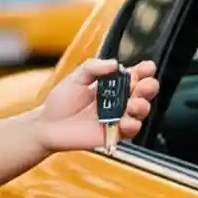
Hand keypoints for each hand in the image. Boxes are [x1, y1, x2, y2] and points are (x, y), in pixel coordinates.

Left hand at [36, 58, 158, 152]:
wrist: (48, 126)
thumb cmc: (62, 101)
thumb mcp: (76, 78)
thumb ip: (93, 67)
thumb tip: (115, 64)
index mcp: (113, 83)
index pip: (135, 75)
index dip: (144, 70)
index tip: (148, 67)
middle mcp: (120, 99)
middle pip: (144, 92)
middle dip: (149, 87)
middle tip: (145, 86)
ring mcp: (118, 117)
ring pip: (141, 111)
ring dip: (143, 106)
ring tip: (134, 105)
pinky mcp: (114, 134)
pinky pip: (130, 131)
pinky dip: (132, 125)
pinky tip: (125, 121)